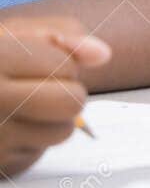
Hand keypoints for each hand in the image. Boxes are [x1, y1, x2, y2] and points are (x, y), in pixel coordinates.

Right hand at [0, 19, 111, 178]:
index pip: (65, 66)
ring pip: (62, 131)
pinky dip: (30, 140)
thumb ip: (61, 33)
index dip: (60, 62)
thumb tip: (102, 54)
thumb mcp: (12, 34)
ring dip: (51, 119)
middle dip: (66, 92)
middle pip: (72, 103)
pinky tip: (6, 127)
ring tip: (19, 107)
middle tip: (37, 86)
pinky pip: (38, 153)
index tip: (31, 62)